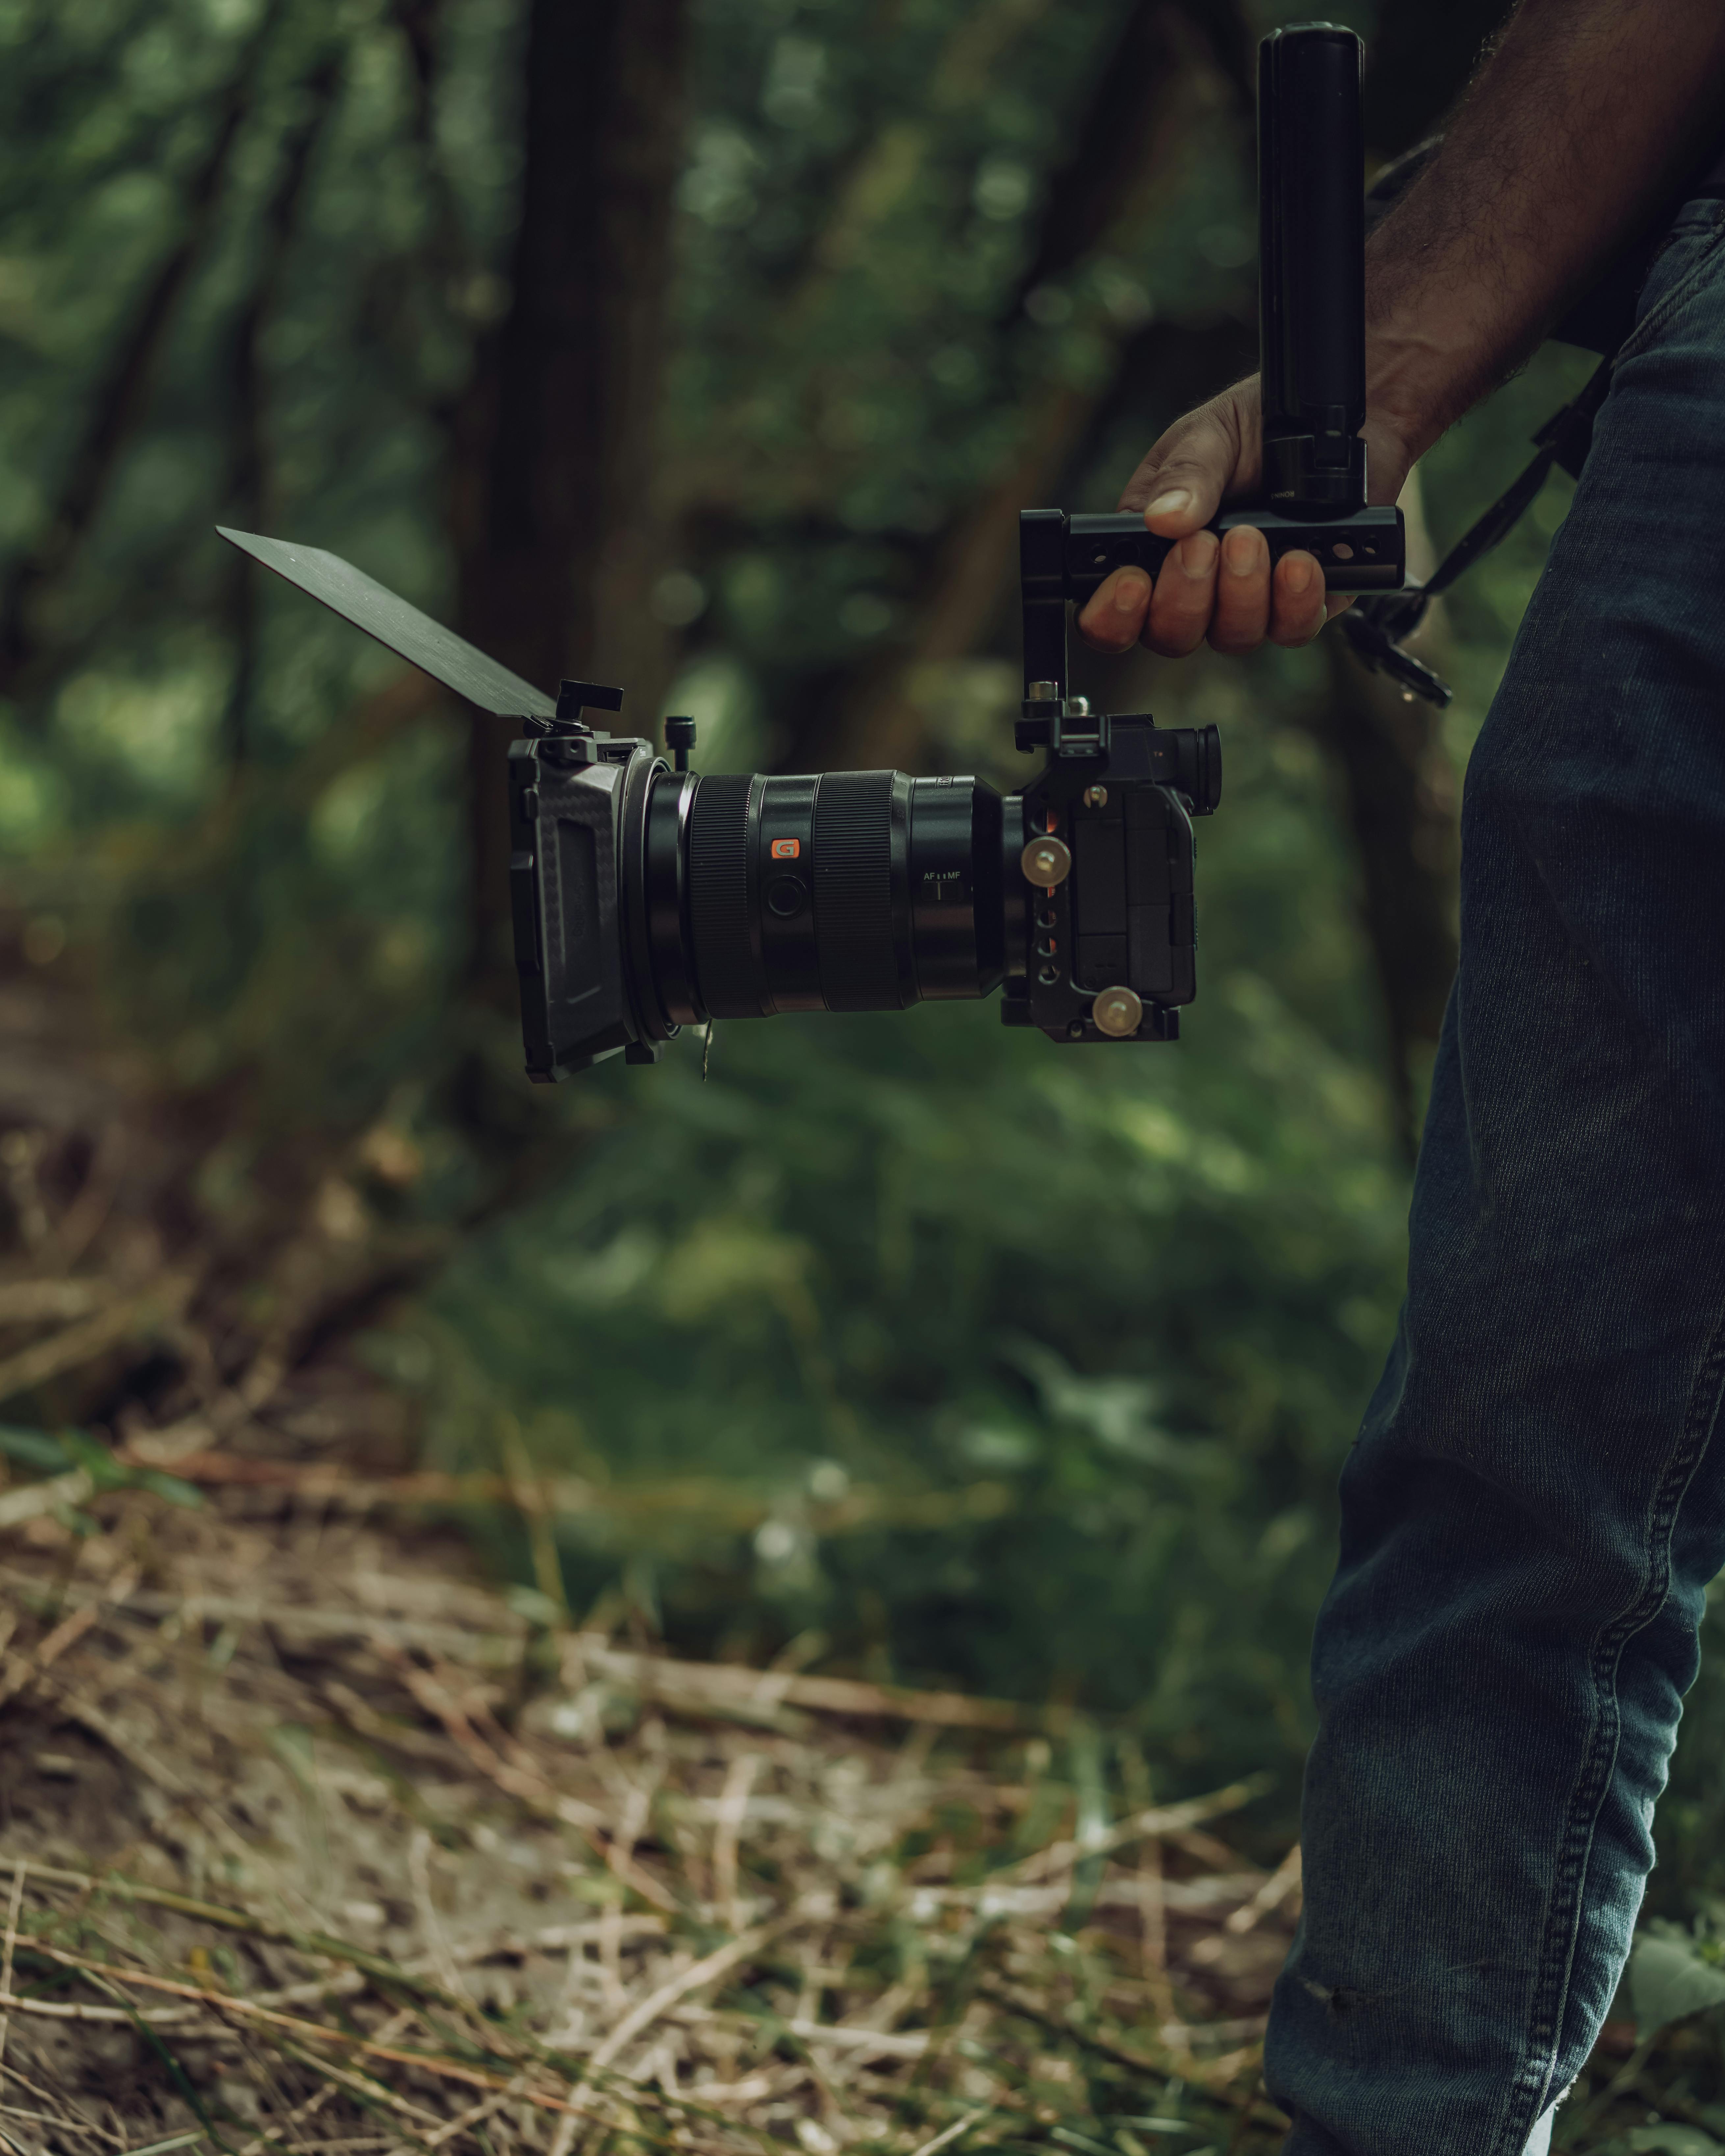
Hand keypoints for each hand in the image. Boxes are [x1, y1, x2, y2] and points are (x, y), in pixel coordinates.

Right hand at [1076, 375, 1413, 659]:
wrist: (1332, 421)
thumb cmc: (1258, 426)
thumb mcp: (1210, 435)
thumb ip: (1185, 476)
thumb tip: (1161, 519)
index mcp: (1149, 550)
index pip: (1112, 613)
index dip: (1113, 615)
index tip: (1132, 583)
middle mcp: (1195, 589)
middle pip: (1171, 635)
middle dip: (1184, 597)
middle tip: (1202, 545)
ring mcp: (1247, 602)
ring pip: (1231, 636)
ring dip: (1240, 592)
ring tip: (1253, 537)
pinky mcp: (1299, 604)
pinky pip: (1292, 628)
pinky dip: (1296, 600)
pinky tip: (1300, 561)